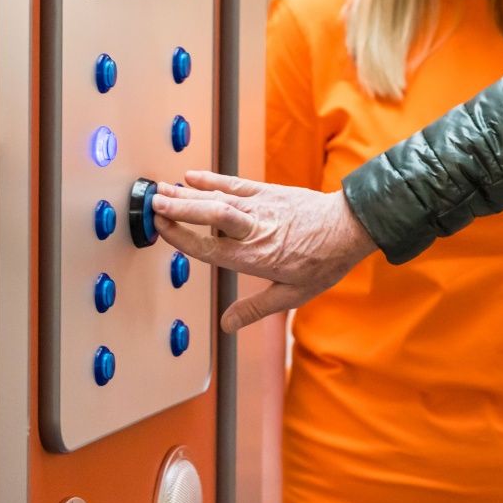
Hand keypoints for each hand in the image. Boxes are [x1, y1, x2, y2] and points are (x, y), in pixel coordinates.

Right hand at [151, 171, 378, 330]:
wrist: (350, 228)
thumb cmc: (323, 263)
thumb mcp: (291, 296)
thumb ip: (255, 308)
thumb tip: (227, 326)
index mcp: (255, 257)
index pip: (208, 247)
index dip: (181, 238)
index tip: (160, 229)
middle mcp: (253, 230)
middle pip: (210, 215)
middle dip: (178, 208)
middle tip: (152, 203)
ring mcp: (260, 207)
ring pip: (218, 198)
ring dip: (187, 193)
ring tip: (161, 190)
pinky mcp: (267, 191)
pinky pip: (234, 183)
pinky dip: (212, 179)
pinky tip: (192, 176)